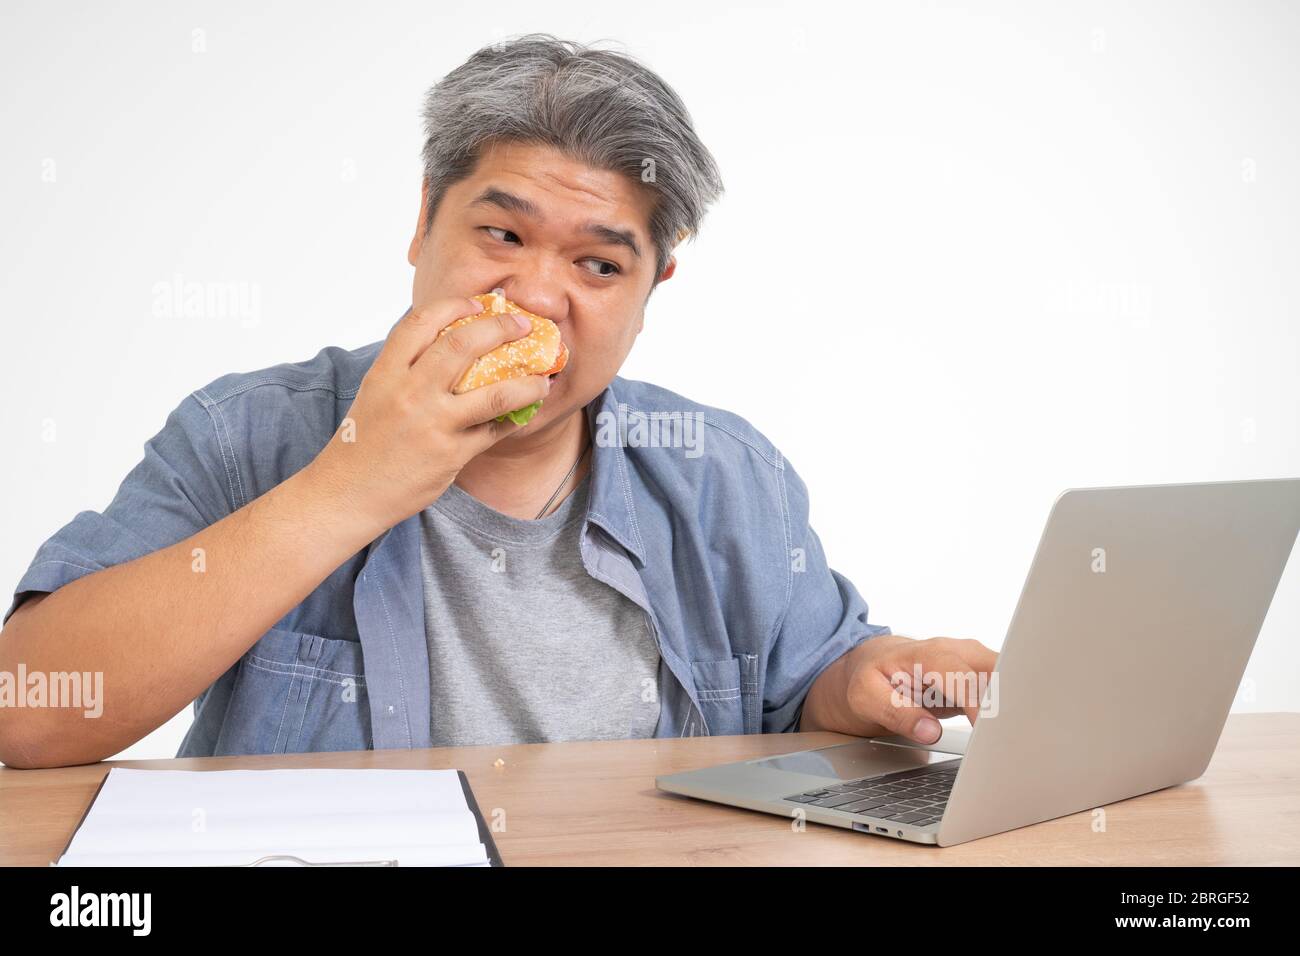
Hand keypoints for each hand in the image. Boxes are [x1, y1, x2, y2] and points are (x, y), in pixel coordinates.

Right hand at [306, 296, 551, 535]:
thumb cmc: (364, 441)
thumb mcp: (375, 392)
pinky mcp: (450, 455)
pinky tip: (525, 412)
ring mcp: (432, 424)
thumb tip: (449, 341)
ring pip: (494, 394)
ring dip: (527, 384)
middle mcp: (409, 393)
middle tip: (524, 326)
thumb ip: (406, 367)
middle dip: (501, 328)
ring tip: (543, 379)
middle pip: (462, 346)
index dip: (455, 305)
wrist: (348, 493)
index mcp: (386, 372)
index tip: (479, 303)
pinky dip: (514, 419)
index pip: (422, 322)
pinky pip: (493, 431)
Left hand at [829, 635, 999, 743]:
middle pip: (997, 670)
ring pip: (1007, 680)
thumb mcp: (866, 697)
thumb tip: (929, 730)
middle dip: (1010, 698)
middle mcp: (956, 653)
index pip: (963, 677)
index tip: (986, 733)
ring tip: (1010, 736)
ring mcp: (970, 664)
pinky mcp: (977, 680)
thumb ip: (897, 712)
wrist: (871, 663)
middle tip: (1009, 734)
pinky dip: (1007, 709)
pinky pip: (1002, 692)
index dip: (978, 705)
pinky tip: (1007, 731)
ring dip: (1013, 705)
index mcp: (928, 654)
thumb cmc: (868, 676)